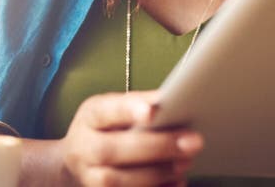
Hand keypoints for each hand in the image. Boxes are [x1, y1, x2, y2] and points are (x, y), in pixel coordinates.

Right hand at [58, 90, 202, 185]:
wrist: (82, 158)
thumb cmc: (110, 126)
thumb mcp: (119, 107)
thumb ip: (143, 103)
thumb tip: (174, 98)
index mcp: (90, 116)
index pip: (106, 111)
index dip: (128, 111)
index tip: (153, 112)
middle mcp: (83, 148)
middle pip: (111, 150)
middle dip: (155, 147)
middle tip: (192, 142)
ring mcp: (87, 177)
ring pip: (114, 181)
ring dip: (155, 174)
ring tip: (185, 163)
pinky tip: (176, 183)